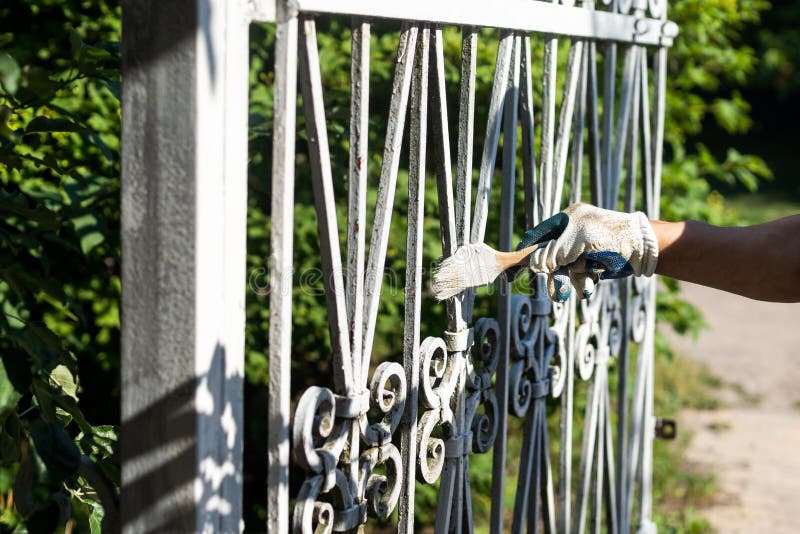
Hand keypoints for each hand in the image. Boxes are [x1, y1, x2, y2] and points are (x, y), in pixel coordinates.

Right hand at [517, 203, 658, 301]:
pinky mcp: (594, 263)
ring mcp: (584, 249)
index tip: (516, 263)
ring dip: (567, 281)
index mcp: (569, 219)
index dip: (528, 249)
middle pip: (551, 256)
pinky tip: (589, 285)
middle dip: (552, 272)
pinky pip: (579, 276)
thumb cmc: (614, 237)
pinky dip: (582, 282)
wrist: (645, 250)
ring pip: (565, 269)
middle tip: (550, 287)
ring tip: (569, 292)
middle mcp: (574, 234)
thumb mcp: (580, 240)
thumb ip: (556, 251)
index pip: (541, 234)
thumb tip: (538, 265)